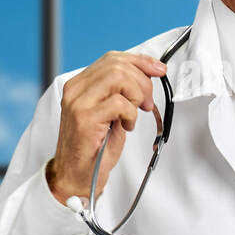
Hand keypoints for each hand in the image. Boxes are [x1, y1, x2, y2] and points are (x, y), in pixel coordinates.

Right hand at [47, 51, 164, 204]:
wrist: (76, 176)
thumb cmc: (94, 147)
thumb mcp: (111, 113)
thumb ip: (122, 92)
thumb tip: (147, 74)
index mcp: (80, 84)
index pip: (112, 59)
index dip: (140, 61)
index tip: (158, 69)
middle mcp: (76, 89)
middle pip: (117, 65)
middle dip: (142, 81)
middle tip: (146, 103)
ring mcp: (78, 102)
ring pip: (119, 77)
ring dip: (136, 95)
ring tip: (134, 114)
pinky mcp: (84, 118)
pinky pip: (119, 103)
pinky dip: (130, 114)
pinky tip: (125, 126)